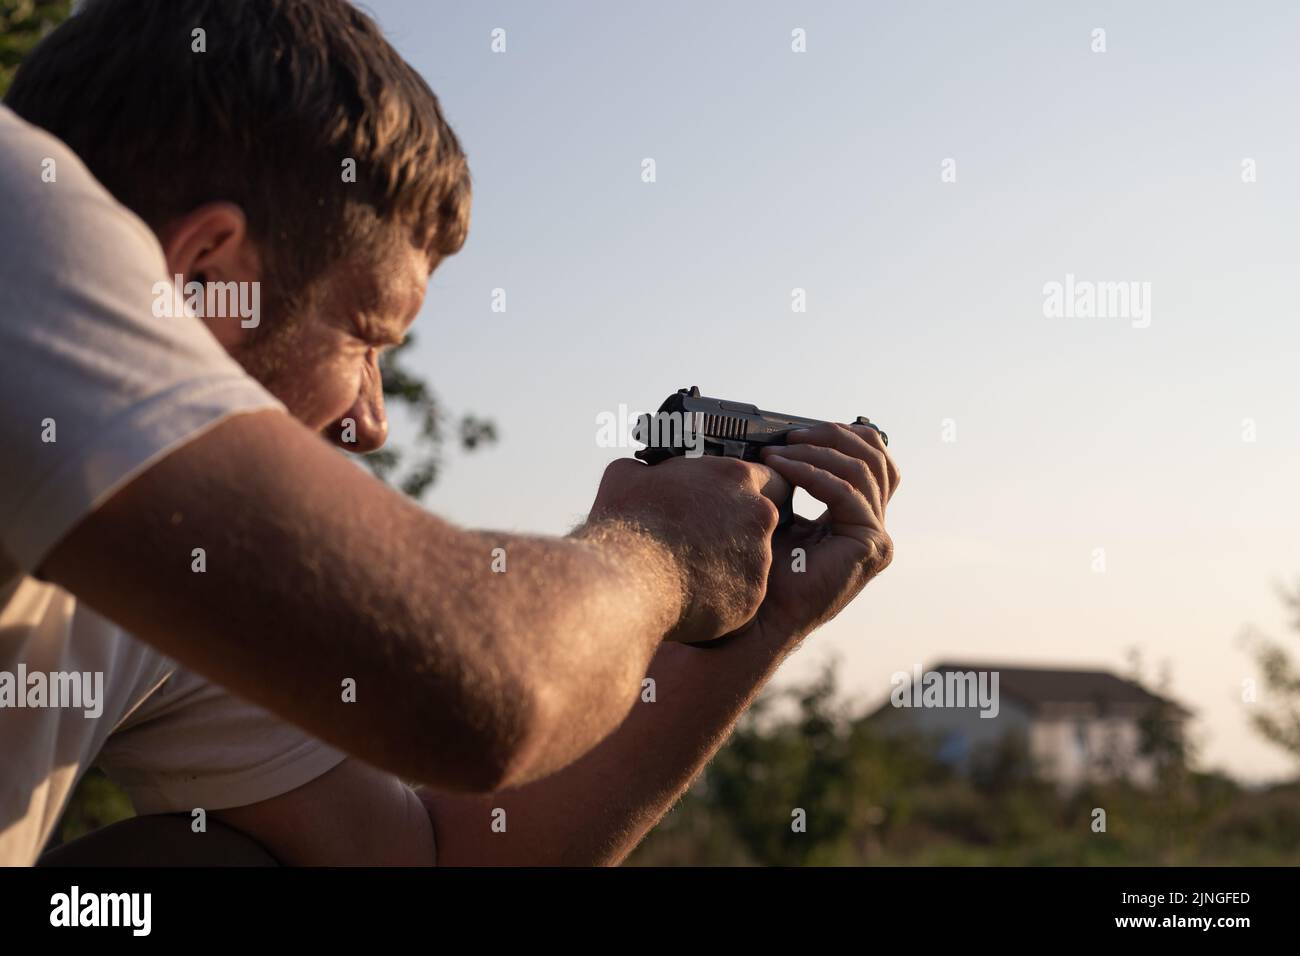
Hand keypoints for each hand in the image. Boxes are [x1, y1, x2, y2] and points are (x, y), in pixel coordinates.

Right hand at [586, 454, 790, 643]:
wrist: (627, 582)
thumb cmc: (627, 523)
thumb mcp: (628, 474)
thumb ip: (651, 470)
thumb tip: (644, 473)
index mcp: (737, 478)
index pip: (768, 477)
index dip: (748, 490)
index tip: (730, 500)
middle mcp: (758, 516)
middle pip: (762, 521)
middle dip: (739, 528)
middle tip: (704, 538)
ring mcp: (759, 559)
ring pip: (752, 560)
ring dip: (729, 563)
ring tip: (689, 571)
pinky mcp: (751, 598)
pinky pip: (741, 594)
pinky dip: (721, 596)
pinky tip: (690, 596)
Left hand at [748, 422, 898, 642]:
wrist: (758, 615)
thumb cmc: (763, 570)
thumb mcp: (782, 511)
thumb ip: (798, 480)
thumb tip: (786, 441)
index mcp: (857, 516)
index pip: (871, 460)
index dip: (839, 436)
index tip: (794, 433)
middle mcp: (873, 526)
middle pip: (876, 458)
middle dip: (832, 437)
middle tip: (790, 436)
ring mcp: (876, 537)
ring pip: (863, 470)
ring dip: (816, 453)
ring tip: (777, 455)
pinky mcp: (870, 546)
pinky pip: (847, 494)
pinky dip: (813, 475)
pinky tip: (784, 470)